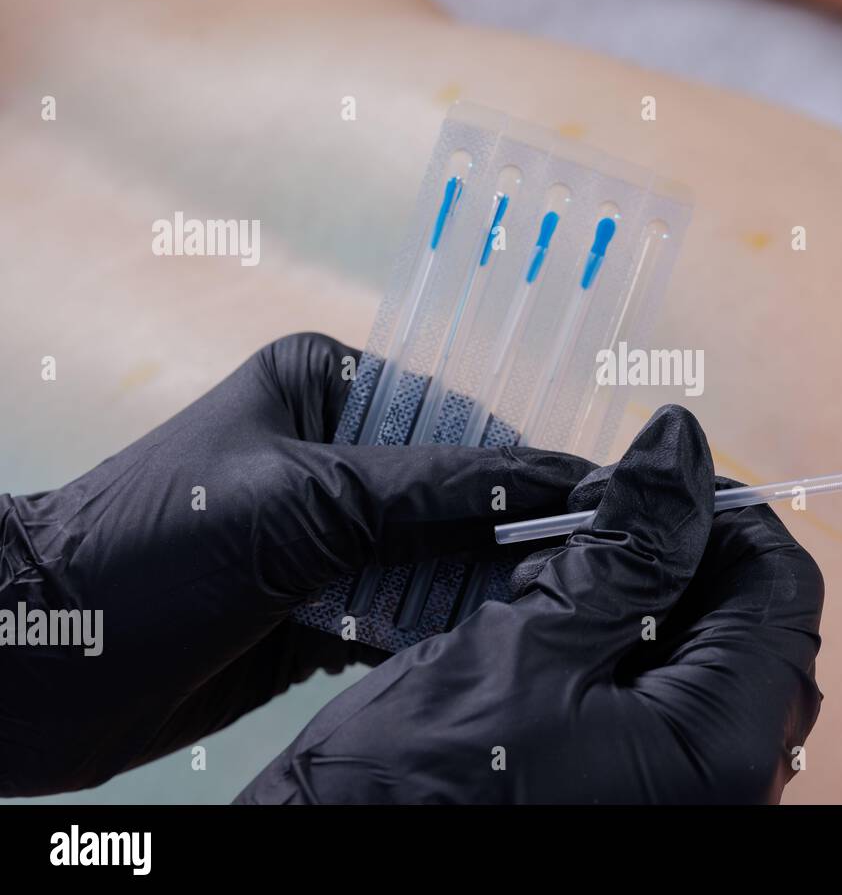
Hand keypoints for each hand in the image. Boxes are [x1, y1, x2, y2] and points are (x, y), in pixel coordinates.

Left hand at [0, 333, 591, 795]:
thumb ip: (433, 491)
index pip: (453, 412)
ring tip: (536, 606)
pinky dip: (437, 626)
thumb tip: (548, 480)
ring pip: (433, 553)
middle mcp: (330, 451)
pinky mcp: (323, 604)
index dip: (517, 457)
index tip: (586, 498)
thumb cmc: (161, 543)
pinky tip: (479, 640)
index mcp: (322, 384)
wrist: (49, 660)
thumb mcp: (310, 499)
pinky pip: (405, 609)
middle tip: (574, 562)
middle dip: (499, 528)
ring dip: (474, 584)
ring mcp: (327, 532)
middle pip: (449, 487)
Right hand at [236, 405, 824, 803]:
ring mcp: (687, 787)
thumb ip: (626, 544)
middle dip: (674, 550)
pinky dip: (619, 640)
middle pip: (747, 619)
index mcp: (725, 744)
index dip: (724, 511)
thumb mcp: (530, 645)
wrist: (334, 862)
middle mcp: (728, 776)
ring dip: (640, 592)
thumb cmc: (424, 788)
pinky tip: (553, 622)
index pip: (780, 588)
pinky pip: (663, 693)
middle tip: (588, 517)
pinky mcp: (642, 786)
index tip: (653, 472)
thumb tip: (681, 446)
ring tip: (556, 572)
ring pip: (702, 651)